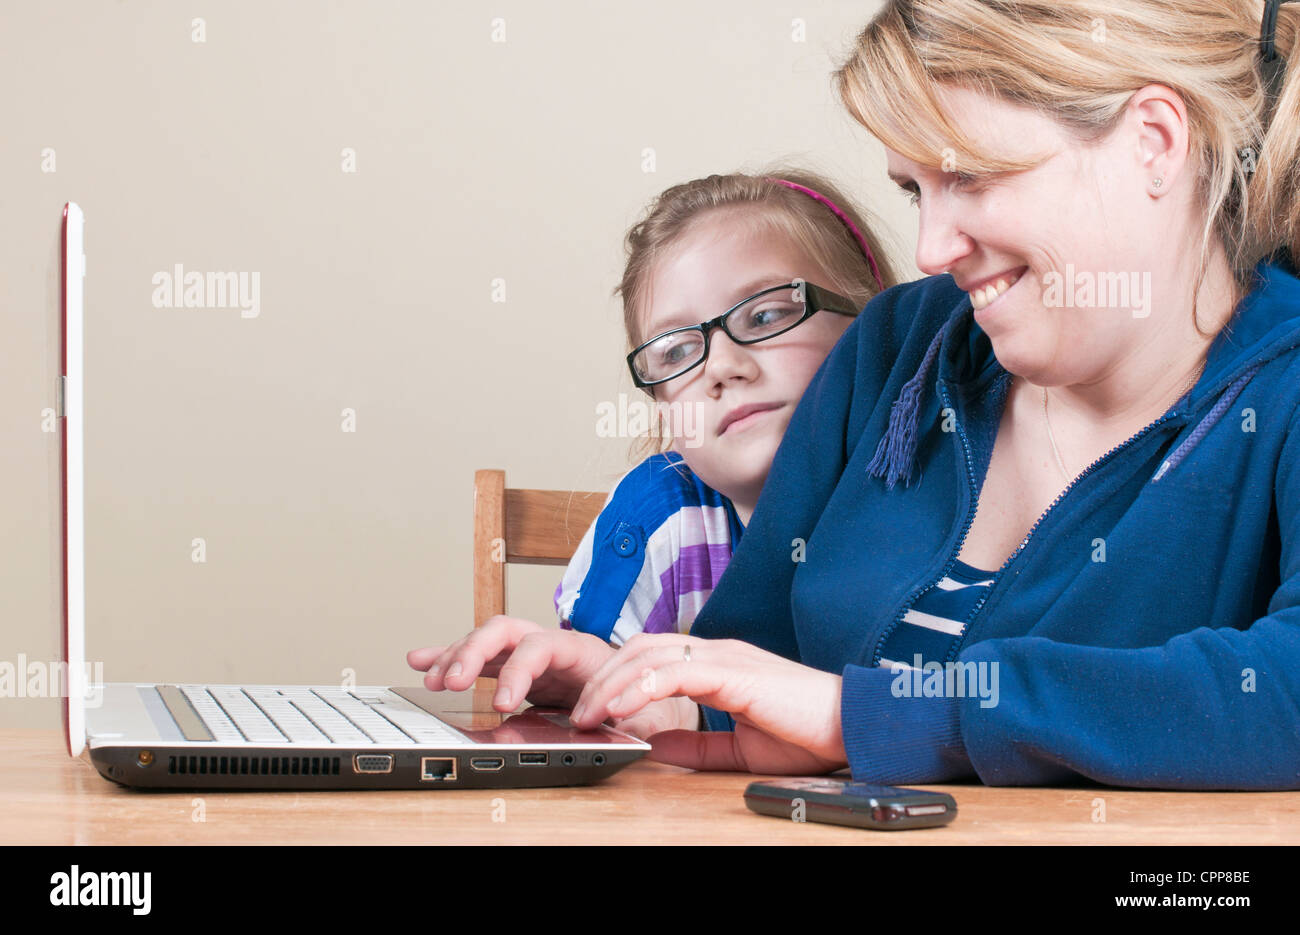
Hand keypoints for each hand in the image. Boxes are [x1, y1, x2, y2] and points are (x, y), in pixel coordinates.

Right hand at [406, 616, 698, 736]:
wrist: (655, 698)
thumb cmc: (651, 703)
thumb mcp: (649, 714)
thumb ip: (629, 716)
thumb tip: (605, 723)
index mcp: (585, 651)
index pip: (542, 646)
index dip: (519, 671)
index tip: (504, 702)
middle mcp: (554, 646)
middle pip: (506, 631)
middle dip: (475, 652)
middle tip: (453, 681)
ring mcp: (535, 657)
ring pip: (488, 642)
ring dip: (456, 655)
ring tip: (432, 675)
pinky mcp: (521, 672)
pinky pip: (483, 660)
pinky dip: (452, 659)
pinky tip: (423, 661)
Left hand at [568, 634, 847, 774]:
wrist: (852, 727)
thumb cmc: (806, 734)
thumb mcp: (738, 747)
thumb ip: (696, 745)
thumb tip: (655, 745)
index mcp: (717, 664)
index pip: (651, 658)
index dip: (616, 679)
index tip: (592, 712)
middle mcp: (716, 652)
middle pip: (640, 649)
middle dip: (602, 679)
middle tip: (577, 714)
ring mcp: (725, 656)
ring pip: (650, 656)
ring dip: (613, 684)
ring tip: (589, 714)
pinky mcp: (735, 671)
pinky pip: (677, 672)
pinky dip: (642, 687)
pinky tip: (622, 708)